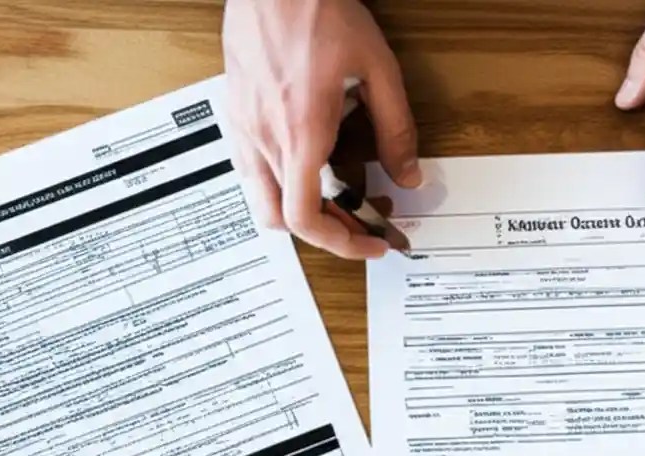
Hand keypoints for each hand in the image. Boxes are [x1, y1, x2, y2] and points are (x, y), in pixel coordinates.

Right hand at [223, 0, 420, 257]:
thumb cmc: (317, 10)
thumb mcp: (377, 70)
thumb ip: (396, 129)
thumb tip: (408, 173)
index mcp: (299, 132)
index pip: (306, 218)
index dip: (342, 243)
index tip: (371, 243)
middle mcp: (263, 136)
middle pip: (281, 219)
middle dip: (325, 231)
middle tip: (361, 222)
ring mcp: (243, 126)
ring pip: (261, 197)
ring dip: (299, 209)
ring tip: (338, 195)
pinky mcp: (235, 113)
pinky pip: (251, 167)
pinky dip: (280, 182)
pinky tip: (308, 162)